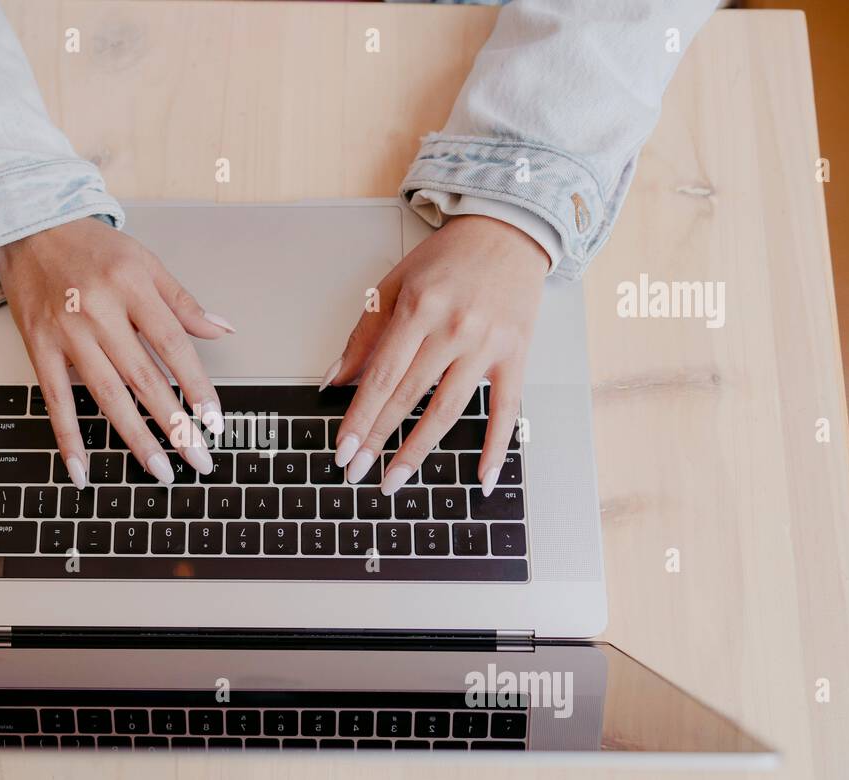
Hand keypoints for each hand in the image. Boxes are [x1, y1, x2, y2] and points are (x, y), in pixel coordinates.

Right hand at [0, 217, 232, 487]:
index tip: (214, 421)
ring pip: (106, 395)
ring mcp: (66, 332)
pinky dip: (69, 437)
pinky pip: (55, 400)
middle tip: (199, 460)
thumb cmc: (90, 247)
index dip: (197, 386)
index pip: (173, 345)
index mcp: (132, 286)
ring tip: (160, 470)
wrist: (27, 227)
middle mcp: (99, 310)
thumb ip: (182, 301)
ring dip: (136, 438)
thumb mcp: (144, 262)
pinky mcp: (38, 347)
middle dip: (174, 424)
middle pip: (144, 377)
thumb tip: (222, 330)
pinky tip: (83, 469)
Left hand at [323, 215, 547, 495]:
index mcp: (418, 308)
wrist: (508, 231)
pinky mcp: (516, 355)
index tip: (343, 449)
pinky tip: (482, 477)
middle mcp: (453, 328)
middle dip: (378, 439)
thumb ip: (364, 335)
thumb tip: (333, 381)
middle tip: (356, 472)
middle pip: (409, 397)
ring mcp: (487, 345)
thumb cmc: (447, 259)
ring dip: (418, 450)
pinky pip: (505, 410)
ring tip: (395, 479)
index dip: (360, 417)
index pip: (382, 375)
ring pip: (448, 410)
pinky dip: (495, 446)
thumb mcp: (394, 285)